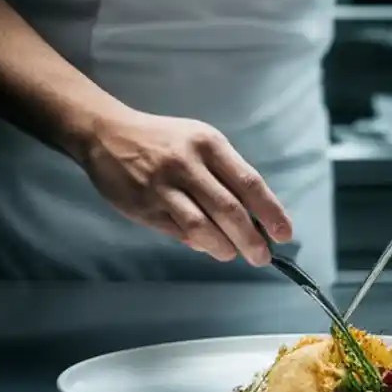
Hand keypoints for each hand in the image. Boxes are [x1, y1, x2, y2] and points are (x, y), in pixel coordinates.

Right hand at [81, 109, 292, 264]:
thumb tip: (249, 218)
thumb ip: (223, 175)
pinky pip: (176, 231)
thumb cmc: (162, 140)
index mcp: (209, 144)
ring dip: (223, 247)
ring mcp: (163, 186)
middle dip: (251, 239)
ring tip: (230, 254)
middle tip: (262, 257)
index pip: (249, 183)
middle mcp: (187, 164)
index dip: (271, 212)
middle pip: (229, 210)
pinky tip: (204, 244)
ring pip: (202, 226)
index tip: (285, 234)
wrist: (106, 134)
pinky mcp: (144, 205)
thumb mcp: (198, 141)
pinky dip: (195, 242)